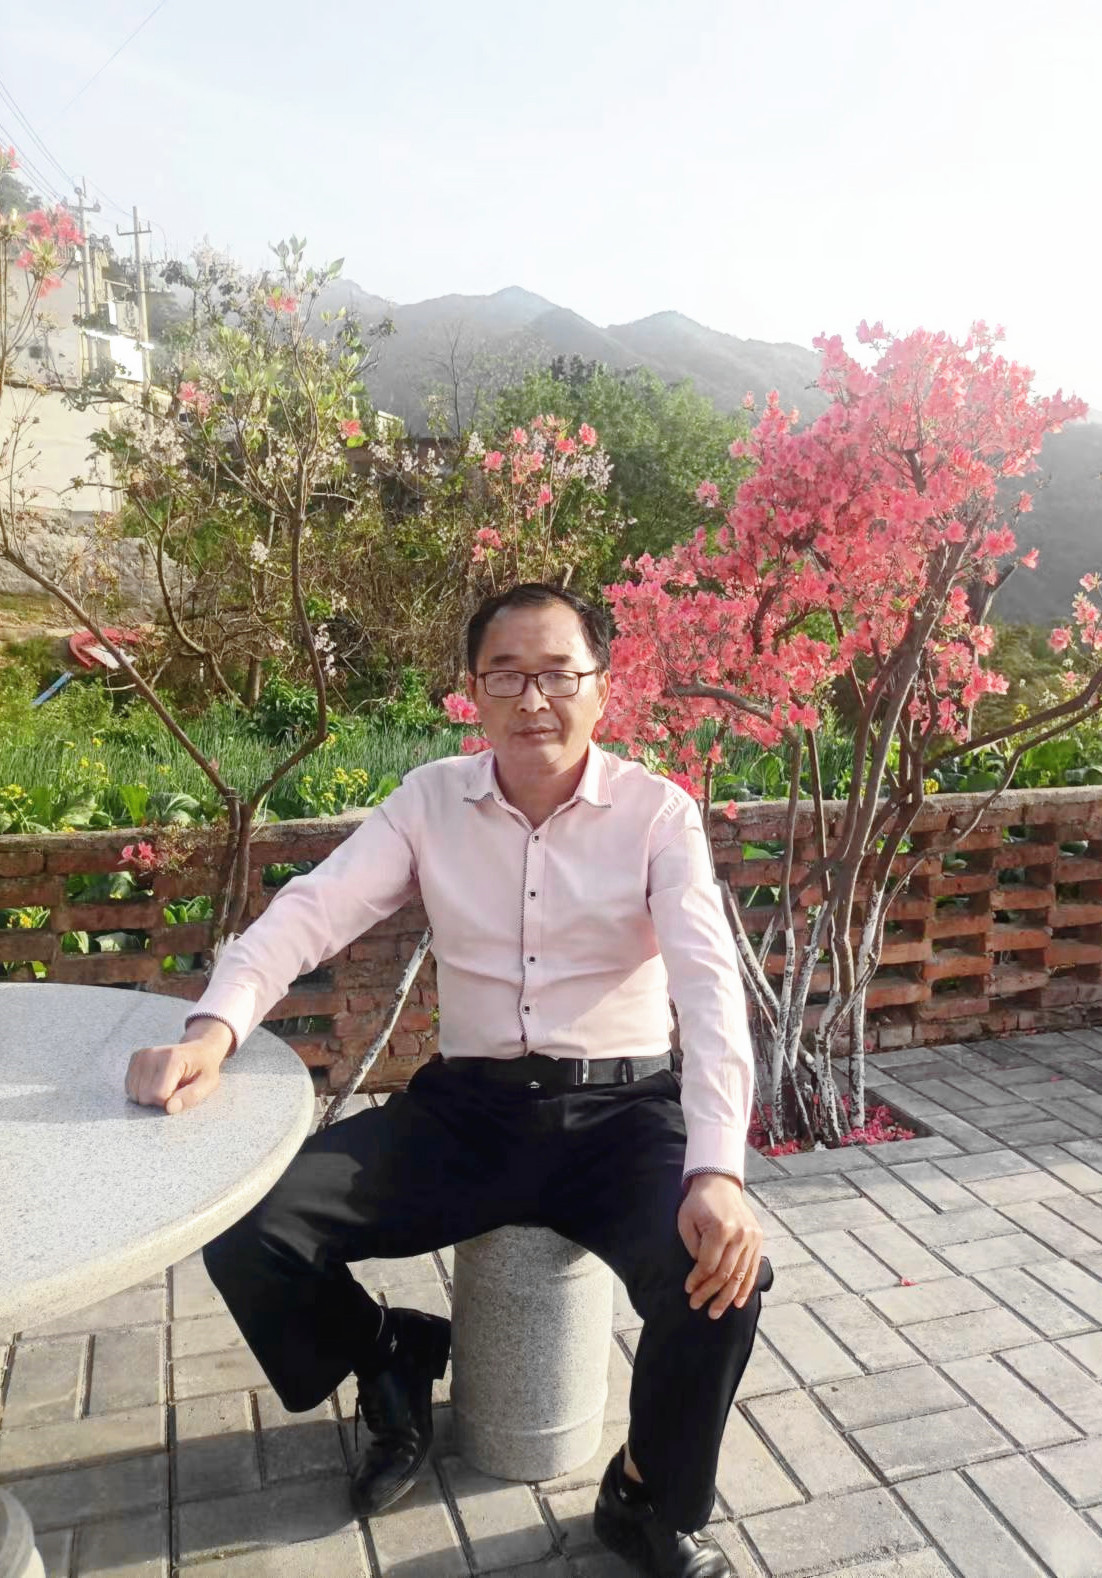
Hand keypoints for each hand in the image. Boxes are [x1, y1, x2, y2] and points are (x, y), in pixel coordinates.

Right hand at [124, 1018, 232, 1115]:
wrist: (199, 1050)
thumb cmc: (204, 1069)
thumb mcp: (208, 1083)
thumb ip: (191, 1096)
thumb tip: (169, 1108)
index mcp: (173, 1059)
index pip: (158, 1095)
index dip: (169, 1102)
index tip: (180, 1093)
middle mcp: (153, 1054)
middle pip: (144, 1096)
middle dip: (158, 1100)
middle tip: (174, 1089)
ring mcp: (142, 1055)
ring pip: (134, 1093)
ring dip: (149, 1096)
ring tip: (165, 1084)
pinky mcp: (135, 1058)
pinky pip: (129, 1087)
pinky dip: (141, 1090)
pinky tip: (155, 1082)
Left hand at [678, 1173, 763, 1317]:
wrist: (720, 1184)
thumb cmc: (698, 1203)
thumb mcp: (686, 1221)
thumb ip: (693, 1248)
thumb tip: (701, 1273)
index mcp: (720, 1229)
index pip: (708, 1265)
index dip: (698, 1281)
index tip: (688, 1290)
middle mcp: (740, 1235)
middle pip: (725, 1274)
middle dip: (710, 1294)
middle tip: (698, 1307)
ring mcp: (752, 1238)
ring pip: (740, 1276)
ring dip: (727, 1297)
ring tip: (716, 1312)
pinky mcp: (758, 1240)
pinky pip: (752, 1269)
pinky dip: (745, 1288)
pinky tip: (737, 1302)